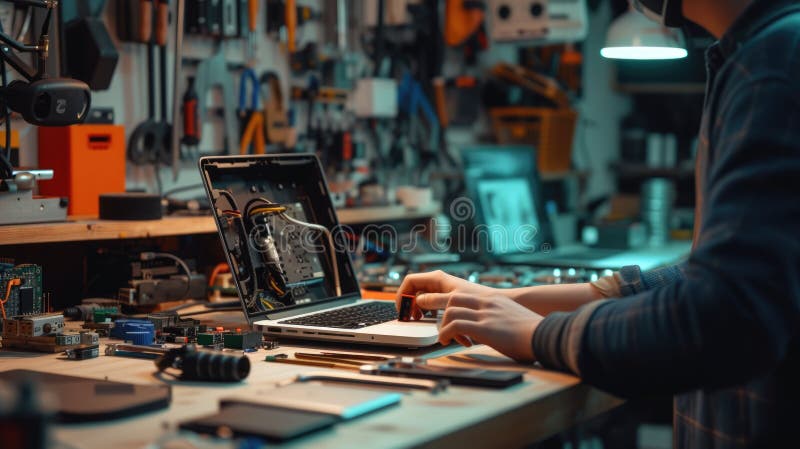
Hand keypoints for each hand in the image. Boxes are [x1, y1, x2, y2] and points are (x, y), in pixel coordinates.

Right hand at [395, 270, 497, 319]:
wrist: (494, 304)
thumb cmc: (477, 298)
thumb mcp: (452, 300)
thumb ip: (434, 300)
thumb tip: (418, 302)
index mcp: (436, 279)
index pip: (409, 281)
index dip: (402, 295)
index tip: (402, 310)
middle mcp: (438, 283)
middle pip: (415, 292)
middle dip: (411, 306)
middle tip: (412, 319)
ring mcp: (442, 292)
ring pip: (423, 301)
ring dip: (421, 313)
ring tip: (423, 321)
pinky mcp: (448, 302)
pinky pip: (433, 308)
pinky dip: (433, 317)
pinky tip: (439, 325)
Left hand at [418, 292, 543, 362]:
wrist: (545, 336)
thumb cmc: (530, 333)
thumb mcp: (510, 318)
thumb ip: (495, 318)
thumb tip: (488, 329)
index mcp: (492, 300)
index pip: (461, 293)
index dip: (444, 300)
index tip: (436, 308)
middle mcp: (487, 303)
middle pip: (451, 296)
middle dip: (431, 302)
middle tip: (421, 311)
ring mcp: (485, 314)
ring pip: (450, 309)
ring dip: (440, 322)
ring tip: (440, 334)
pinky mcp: (485, 327)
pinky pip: (455, 325)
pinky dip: (446, 332)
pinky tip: (445, 341)